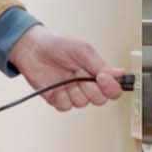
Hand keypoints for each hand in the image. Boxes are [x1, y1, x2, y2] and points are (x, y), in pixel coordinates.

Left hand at [7, 24, 124, 110]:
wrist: (33, 49)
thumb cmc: (57, 45)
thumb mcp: (83, 50)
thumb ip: (101, 64)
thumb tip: (118, 74)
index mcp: (96, 72)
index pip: (113, 89)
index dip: (111, 87)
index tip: (102, 78)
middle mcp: (87, 84)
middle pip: (100, 100)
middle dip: (91, 88)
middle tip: (80, 73)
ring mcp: (73, 93)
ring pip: (82, 103)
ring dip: (74, 90)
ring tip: (66, 76)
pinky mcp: (58, 99)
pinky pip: (66, 107)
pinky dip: (61, 97)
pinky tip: (57, 85)